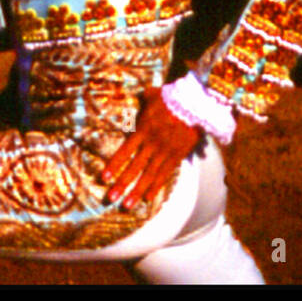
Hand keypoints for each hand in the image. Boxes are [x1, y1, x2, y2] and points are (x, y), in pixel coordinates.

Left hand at [101, 88, 202, 209]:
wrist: (197, 102)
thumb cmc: (173, 96)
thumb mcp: (152, 95)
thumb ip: (142, 99)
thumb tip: (138, 95)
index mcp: (143, 129)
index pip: (125, 151)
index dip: (114, 165)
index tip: (105, 178)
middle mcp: (152, 143)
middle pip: (134, 167)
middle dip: (122, 184)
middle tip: (112, 198)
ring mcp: (165, 151)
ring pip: (149, 175)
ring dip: (137, 191)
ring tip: (127, 205)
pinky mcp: (177, 155)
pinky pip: (165, 173)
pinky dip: (156, 186)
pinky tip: (147, 197)